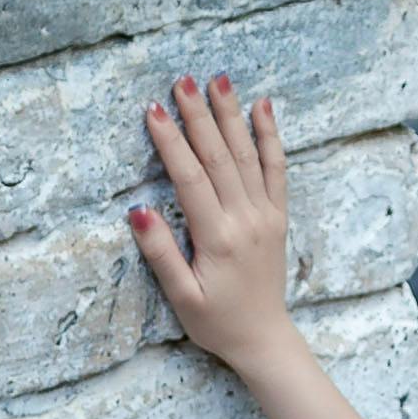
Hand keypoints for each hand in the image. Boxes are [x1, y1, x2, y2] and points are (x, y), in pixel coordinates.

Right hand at [128, 74, 296, 376]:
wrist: (265, 338)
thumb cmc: (216, 321)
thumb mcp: (180, 296)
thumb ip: (161, 253)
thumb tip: (139, 211)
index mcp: (218, 237)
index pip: (190, 178)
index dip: (171, 142)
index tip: (153, 109)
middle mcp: (246, 219)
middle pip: (220, 157)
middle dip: (199, 116)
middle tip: (181, 80)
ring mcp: (266, 215)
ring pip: (248, 155)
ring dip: (231, 115)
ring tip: (218, 80)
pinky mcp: (278, 216)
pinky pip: (277, 169)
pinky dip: (270, 136)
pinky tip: (263, 107)